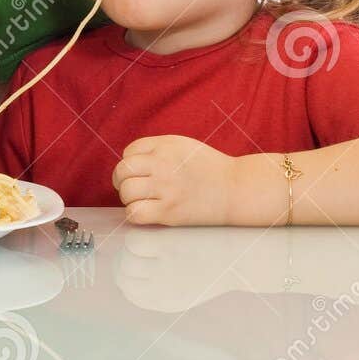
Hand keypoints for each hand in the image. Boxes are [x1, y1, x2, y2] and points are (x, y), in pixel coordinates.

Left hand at [111, 135, 239, 225]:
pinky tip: (146, 211)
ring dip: (128, 198)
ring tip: (141, 200)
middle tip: (133, 187)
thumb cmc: (209, 168)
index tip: (140, 172)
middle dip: (122, 180)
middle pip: (122, 171)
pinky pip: (135, 213)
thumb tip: (130, 161)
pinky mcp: (169, 211)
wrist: (235, 189)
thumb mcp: (182, 145)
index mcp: (165, 146)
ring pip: (126, 192)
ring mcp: (165, 189)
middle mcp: (162, 165)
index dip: (131, 163)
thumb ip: (156, 149)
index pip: (128, 152)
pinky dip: (134, 214)